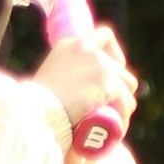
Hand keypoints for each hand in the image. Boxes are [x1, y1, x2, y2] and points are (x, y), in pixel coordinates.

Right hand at [34, 26, 136, 141]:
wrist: (35, 111)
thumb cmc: (36, 104)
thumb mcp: (49, 78)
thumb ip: (61, 75)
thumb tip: (67, 90)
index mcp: (72, 43)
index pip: (105, 36)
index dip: (115, 54)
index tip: (115, 71)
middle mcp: (87, 48)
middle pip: (121, 67)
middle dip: (122, 87)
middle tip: (114, 107)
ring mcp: (99, 64)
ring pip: (128, 86)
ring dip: (124, 104)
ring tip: (116, 121)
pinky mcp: (107, 82)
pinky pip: (126, 102)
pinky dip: (124, 117)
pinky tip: (119, 128)